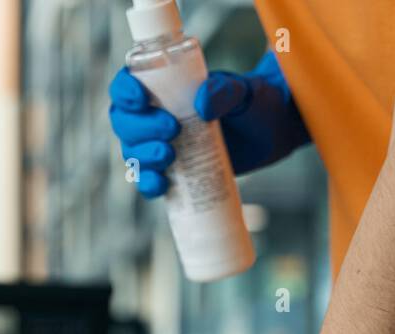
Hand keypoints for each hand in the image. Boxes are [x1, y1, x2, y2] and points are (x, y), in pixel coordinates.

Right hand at [109, 49, 310, 197]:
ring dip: (142, 157)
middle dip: (140, 129)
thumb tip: (201, 106)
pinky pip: (149, 182)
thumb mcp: (242, 91)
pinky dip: (149, 185)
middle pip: (125, 124)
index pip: (128, 86)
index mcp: (163, 87)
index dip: (124, 92)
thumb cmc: (253, 104)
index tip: (140, 99)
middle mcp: (155, 117)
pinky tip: (161, 185)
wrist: (271, 135)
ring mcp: (162, 147)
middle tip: (173, 130)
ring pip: (132, 153)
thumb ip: (224, 91)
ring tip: (170, 156)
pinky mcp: (174, 174)